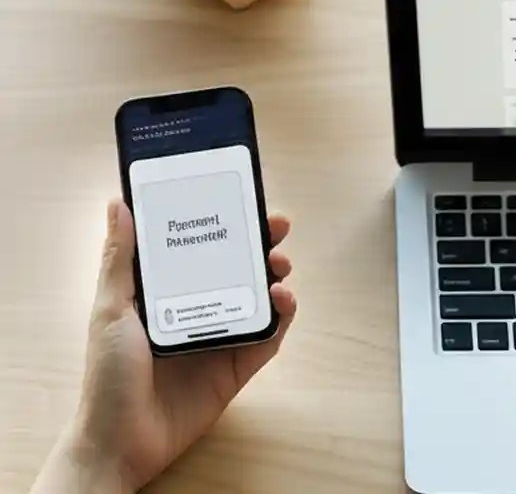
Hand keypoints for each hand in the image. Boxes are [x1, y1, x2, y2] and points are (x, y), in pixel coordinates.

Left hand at [30, 200, 297, 493]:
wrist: (123, 440)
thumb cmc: (107, 375)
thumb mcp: (110, 308)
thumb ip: (120, 258)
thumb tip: (118, 204)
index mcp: (167, 293)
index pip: (201, 249)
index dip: (223, 224)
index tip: (241, 201)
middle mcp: (198, 309)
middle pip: (238, 268)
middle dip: (260, 244)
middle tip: (276, 227)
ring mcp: (222, 337)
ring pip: (259, 297)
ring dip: (276, 275)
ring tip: (280, 265)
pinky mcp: (240, 365)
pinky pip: (269, 336)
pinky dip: (282, 316)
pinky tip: (283, 300)